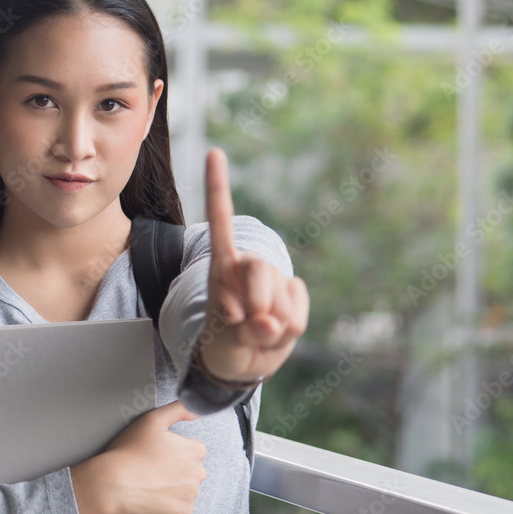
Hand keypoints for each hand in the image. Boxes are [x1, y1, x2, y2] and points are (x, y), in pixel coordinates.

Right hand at [71, 400, 205, 513]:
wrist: (113, 484)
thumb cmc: (130, 452)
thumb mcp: (154, 419)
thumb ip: (180, 409)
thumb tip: (198, 408)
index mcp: (195, 450)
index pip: (192, 449)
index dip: (173, 450)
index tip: (157, 453)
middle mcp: (198, 473)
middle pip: (190, 470)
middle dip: (176, 469)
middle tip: (152, 467)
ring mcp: (190, 495)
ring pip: (185, 489)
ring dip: (173, 486)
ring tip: (150, 481)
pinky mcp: (182, 513)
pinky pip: (179, 507)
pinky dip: (168, 503)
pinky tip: (152, 495)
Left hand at [197, 148, 309, 382]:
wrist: (244, 361)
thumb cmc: (224, 345)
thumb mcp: (224, 344)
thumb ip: (243, 333)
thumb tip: (269, 324)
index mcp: (222, 265)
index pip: (220, 222)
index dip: (218, 188)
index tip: (215, 152)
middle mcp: (248, 265)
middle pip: (259, 269)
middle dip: (256, 302)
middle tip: (246, 325)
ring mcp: (273, 279)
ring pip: (282, 300)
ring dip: (272, 325)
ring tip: (257, 332)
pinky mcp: (294, 293)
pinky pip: (298, 314)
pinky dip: (289, 328)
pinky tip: (277, 330)